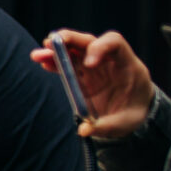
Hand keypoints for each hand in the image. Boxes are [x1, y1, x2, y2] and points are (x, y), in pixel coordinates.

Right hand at [33, 29, 154, 139]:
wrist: (132, 112)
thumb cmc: (133, 113)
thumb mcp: (125, 123)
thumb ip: (106, 126)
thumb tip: (83, 130)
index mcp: (127, 65)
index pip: (114, 43)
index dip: (100, 48)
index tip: (89, 65)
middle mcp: (108, 60)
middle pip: (88, 40)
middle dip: (69, 40)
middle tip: (51, 44)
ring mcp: (93, 64)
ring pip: (73, 48)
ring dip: (55, 49)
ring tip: (38, 55)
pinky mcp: (81, 72)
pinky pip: (66, 62)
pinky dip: (53, 61)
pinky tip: (42, 62)